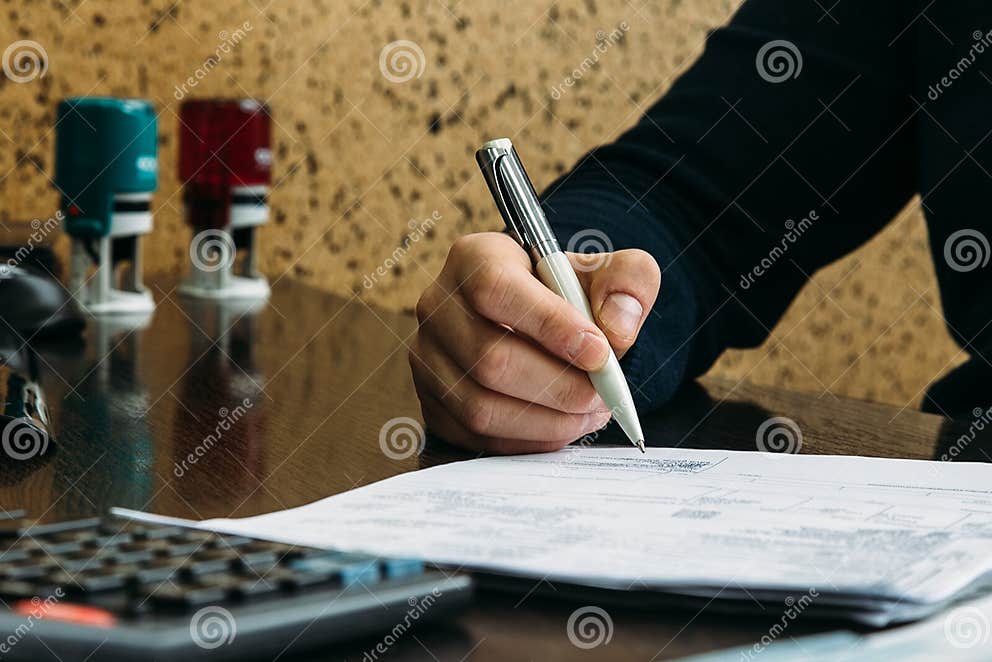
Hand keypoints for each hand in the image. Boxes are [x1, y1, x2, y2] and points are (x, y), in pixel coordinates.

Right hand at [409, 232, 660, 453]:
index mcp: (474, 258)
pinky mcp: (431, 402)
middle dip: (560, 386)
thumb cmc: (561, 292)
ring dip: (548, 420)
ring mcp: (426, 359)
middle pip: (490, 359)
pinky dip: (529, 440)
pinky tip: (562, 424)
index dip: (551, 326)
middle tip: (603, 394)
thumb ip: (627, 281)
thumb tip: (617, 328)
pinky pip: (477, 437)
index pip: (497, 290)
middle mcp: (437, 306)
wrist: (529, 319)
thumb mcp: (602, 270)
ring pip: (481, 407)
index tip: (600, 353)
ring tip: (589, 411)